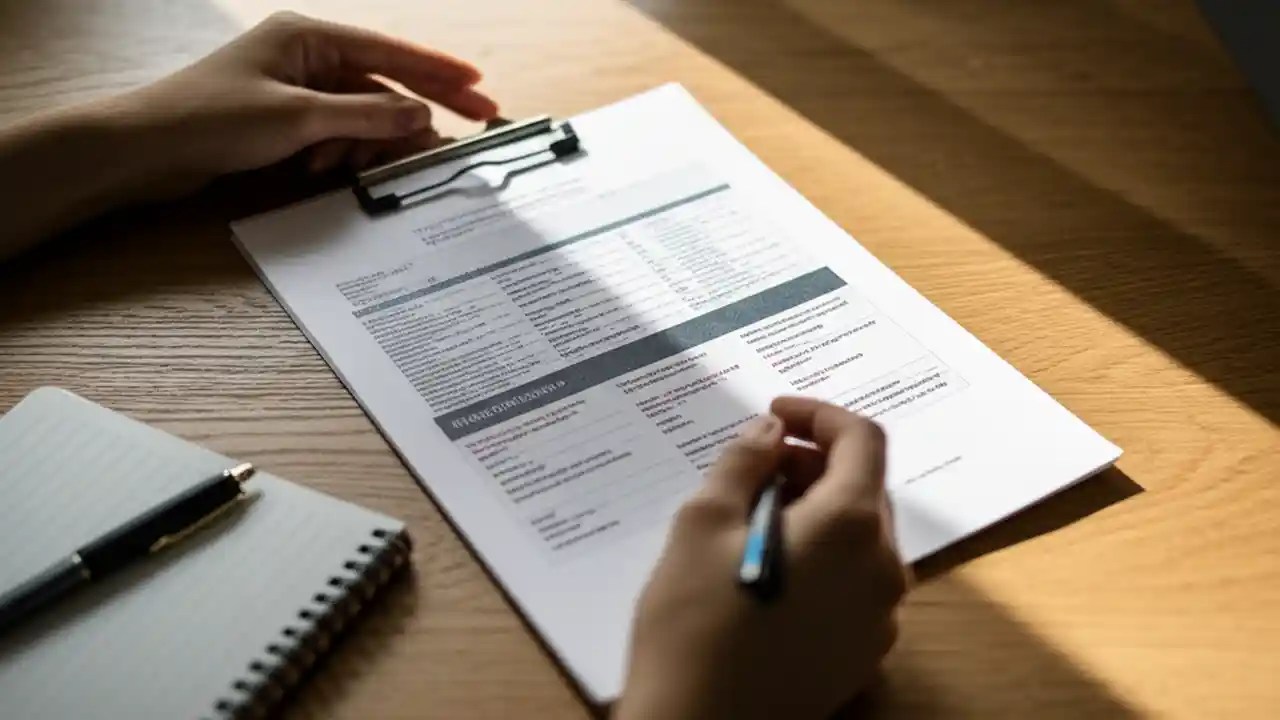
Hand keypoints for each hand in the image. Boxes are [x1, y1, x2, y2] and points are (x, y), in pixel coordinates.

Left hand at [106, 11, 498, 192]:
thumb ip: (365, 117)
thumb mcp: (296, 119)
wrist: (146, 148)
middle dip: (419, 111)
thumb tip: (422, 117)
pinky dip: (339, 152)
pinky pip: (336, 132)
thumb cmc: (211, 119)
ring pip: (360, 115)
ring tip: (348, 166)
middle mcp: (307, 56)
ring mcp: (297, 88)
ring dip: (364, 143)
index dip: (439, 72)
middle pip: (383, 83)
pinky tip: (320, 169)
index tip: (480, 88)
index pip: (391, 53)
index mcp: (310, 37)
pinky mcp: (286, 118)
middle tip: (473, 125)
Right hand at [615, 397, 908, 719]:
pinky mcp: (864, 653)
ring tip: (753, 516)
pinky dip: (822, 556)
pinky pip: (854, 582)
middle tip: (754, 465)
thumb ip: (744, 463)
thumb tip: (769, 433)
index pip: (862, 439)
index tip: (774, 414)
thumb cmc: (693, 624)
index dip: (819, 414)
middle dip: (814, 463)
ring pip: (860, 537)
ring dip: (817, 510)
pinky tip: (770, 568)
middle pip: (865, 487)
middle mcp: (883, 568)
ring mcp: (879, 616)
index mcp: (852, 525)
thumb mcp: (703, 523)